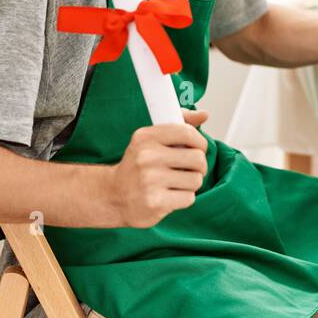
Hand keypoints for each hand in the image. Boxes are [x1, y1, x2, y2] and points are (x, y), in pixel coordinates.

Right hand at [106, 109, 208, 227]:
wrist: (113, 195)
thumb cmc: (138, 165)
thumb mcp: (150, 140)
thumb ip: (178, 125)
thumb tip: (204, 114)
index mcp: (146, 137)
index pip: (187, 133)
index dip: (200, 142)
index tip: (198, 149)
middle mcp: (146, 157)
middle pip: (197, 158)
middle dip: (200, 166)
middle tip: (190, 169)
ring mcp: (150, 181)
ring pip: (196, 180)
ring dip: (192, 183)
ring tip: (178, 183)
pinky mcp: (155, 202)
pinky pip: (189, 198)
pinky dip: (184, 198)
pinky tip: (171, 196)